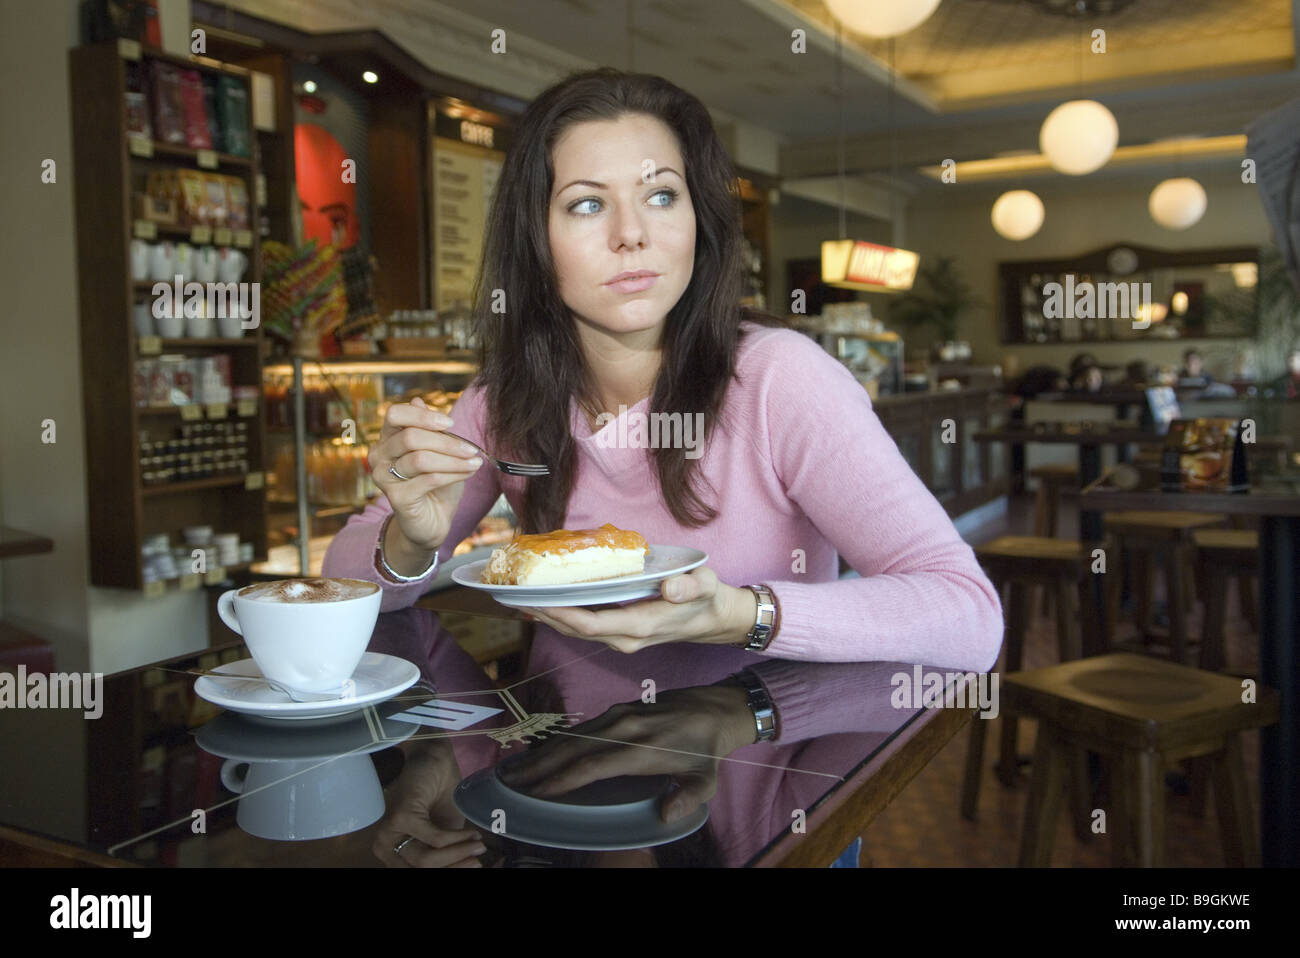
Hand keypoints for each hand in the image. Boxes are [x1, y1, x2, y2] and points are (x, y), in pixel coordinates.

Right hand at [370, 396, 482, 555]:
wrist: (432, 521)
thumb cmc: (435, 484)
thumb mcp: (437, 452)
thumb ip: (428, 429)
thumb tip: (419, 401)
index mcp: (387, 439)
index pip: (395, 415)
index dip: (423, 416)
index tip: (450, 424)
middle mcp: (379, 456)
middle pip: (410, 437)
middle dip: (446, 442)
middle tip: (471, 449)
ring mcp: (383, 477)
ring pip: (421, 459)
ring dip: (453, 459)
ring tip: (474, 462)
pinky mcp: (396, 498)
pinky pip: (428, 479)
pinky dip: (453, 474)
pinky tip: (468, 472)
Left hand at [372, 741, 486, 867]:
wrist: (436, 760)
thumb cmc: (439, 796)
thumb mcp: (445, 832)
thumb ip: (446, 853)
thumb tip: (467, 868)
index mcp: (394, 852)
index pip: (419, 872)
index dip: (450, 870)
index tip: (475, 866)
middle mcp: (386, 845)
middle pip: (423, 870)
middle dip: (456, 865)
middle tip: (480, 859)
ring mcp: (391, 832)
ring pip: (426, 860)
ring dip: (458, 852)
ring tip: (479, 845)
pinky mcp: (402, 817)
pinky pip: (434, 839)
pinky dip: (456, 838)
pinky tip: (471, 833)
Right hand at [496, 684, 755, 822]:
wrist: (714, 709)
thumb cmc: (707, 752)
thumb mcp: (706, 781)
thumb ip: (688, 799)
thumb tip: (664, 816)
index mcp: (641, 749)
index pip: (592, 765)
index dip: (562, 780)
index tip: (537, 793)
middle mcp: (624, 728)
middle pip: (573, 748)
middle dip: (539, 766)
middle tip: (510, 782)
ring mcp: (618, 715)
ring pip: (573, 735)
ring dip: (543, 752)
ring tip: (515, 769)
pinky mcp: (617, 709)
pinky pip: (582, 728)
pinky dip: (559, 741)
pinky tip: (542, 753)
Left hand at [519, 567, 756, 652]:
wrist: (713, 619)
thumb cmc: (707, 597)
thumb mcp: (706, 585)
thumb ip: (689, 586)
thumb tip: (669, 586)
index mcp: (640, 626)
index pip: (591, 623)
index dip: (560, 613)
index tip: (535, 599)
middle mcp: (625, 638)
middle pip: (575, 629)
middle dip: (544, 614)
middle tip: (512, 594)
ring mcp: (621, 639)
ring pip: (576, 630)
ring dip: (549, 616)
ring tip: (520, 597)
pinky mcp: (619, 633)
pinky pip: (584, 626)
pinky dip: (562, 616)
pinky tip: (545, 603)